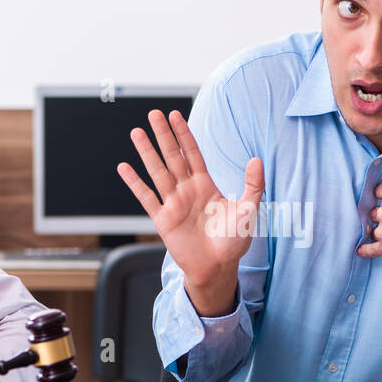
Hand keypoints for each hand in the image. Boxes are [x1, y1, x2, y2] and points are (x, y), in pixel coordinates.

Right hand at [117, 109, 263, 316]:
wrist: (218, 268)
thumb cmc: (234, 241)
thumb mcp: (248, 210)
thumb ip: (253, 185)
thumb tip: (257, 160)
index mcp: (205, 186)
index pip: (193, 153)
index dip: (184, 134)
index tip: (175, 115)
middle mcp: (187, 190)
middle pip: (172, 157)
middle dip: (163, 135)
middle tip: (153, 113)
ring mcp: (173, 204)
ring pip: (157, 172)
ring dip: (147, 152)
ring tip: (136, 132)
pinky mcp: (163, 220)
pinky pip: (146, 198)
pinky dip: (135, 183)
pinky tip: (124, 168)